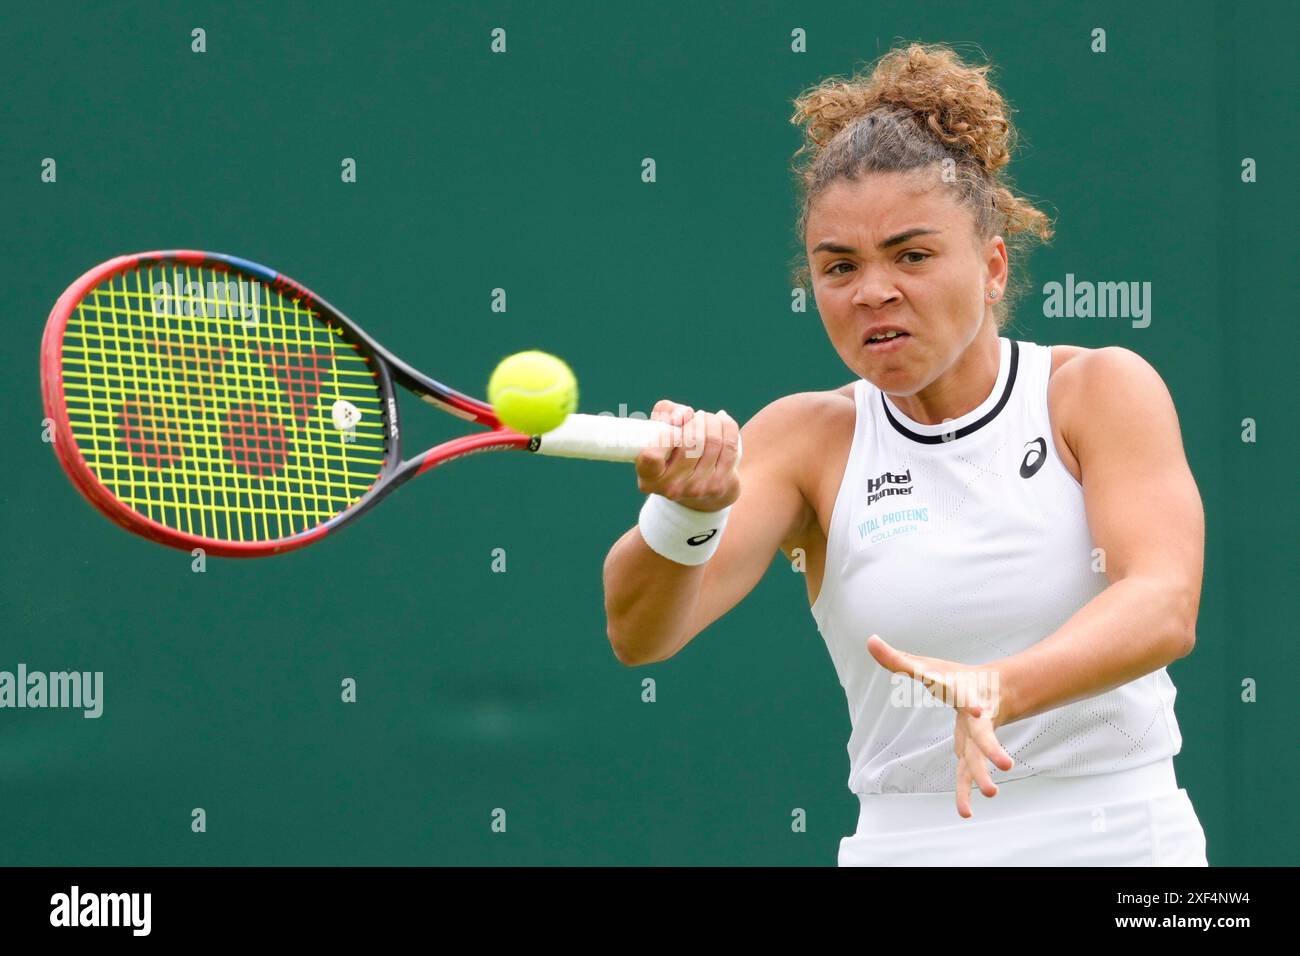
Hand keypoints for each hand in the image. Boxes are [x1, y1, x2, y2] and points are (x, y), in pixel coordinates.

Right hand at [635, 400, 741, 512]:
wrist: (698, 484)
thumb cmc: (671, 448)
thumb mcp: (658, 429)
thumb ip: (665, 414)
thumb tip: (683, 416)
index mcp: (649, 477)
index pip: (652, 456)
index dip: (666, 437)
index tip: (674, 428)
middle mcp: (670, 487)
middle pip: (690, 442)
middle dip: (696, 420)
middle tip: (696, 416)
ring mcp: (696, 489)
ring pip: (712, 441)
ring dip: (711, 421)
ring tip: (707, 418)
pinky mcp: (719, 485)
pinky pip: (729, 446)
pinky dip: (727, 426)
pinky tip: (721, 421)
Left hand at [866, 634, 1014, 818]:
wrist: (996, 688)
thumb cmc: (956, 677)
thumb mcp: (927, 666)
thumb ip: (897, 659)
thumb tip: (869, 640)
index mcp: (963, 692)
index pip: (963, 695)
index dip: (968, 699)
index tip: (978, 709)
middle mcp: (976, 717)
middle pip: (983, 735)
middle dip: (992, 748)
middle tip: (1004, 763)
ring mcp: (977, 737)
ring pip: (981, 758)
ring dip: (984, 776)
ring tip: (991, 794)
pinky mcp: (973, 752)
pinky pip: (968, 774)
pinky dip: (965, 793)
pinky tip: (965, 813)